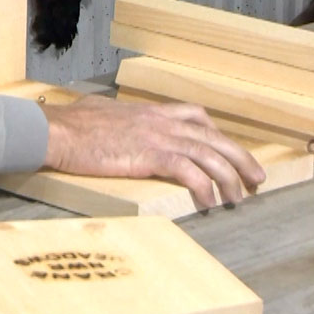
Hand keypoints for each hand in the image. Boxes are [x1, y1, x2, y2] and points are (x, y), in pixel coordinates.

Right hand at [40, 96, 265, 209]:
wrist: (57, 131)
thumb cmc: (69, 124)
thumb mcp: (97, 112)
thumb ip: (111, 116)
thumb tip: (105, 119)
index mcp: (149, 111)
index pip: (194, 116)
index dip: (216, 133)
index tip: (227, 148)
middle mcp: (159, 121)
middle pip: (213, 136)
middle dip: (239, 157)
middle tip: (256, 177)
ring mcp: (157, 136)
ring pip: (209, 154)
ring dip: (229, 177)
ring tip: (238, 197)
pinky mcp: (150, 155)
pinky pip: (189, 171)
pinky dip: (204, 187)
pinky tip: (208, 202)